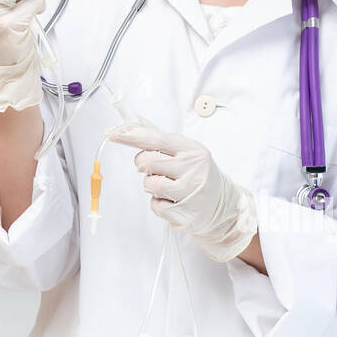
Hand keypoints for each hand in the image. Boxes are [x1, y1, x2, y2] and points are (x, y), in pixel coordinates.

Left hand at [105, 119, 257, 261]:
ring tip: (165, 187)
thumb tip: (129, 121)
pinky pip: (156, 207)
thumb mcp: (184, 151)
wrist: (223, 206)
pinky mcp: (187, 215)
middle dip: (142, 165)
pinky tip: (172, 202)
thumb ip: (157, 138)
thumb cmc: (196, 174)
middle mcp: (194, 169)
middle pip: (147, 162)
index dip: (131, 135)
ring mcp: (191, 193)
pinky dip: (158, 204)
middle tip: (153, 169)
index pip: (156, 139)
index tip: (112, 133)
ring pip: (150, 185)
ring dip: (150, 186)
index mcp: (192, 149)